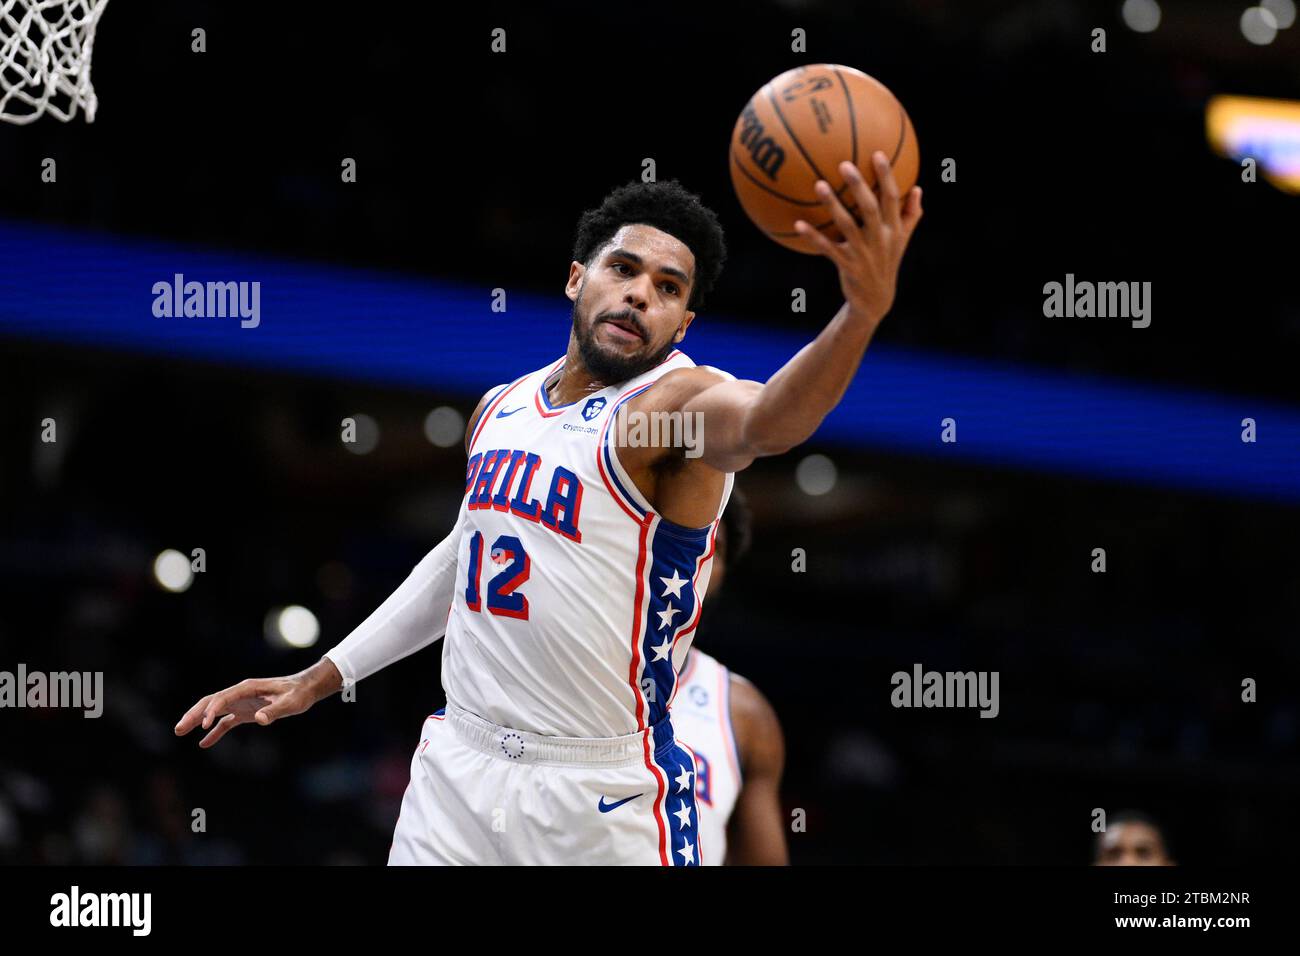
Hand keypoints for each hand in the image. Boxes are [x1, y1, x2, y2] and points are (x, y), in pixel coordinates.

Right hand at [174, 659, 340, 747]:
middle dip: (193, 714)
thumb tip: (260, 720)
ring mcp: (241, 703)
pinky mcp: (245, 712)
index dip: (211, 711)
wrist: (305, 689)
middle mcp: (240, 694)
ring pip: (214, 711)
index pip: (223, 698)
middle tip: (178, 729)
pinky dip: (214, 731)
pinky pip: (225, 722)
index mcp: (247, 688)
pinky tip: (204, 743)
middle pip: (211, 702)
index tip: (202, 726)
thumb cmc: (298, 694)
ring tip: (180, 732)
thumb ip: (275, 711)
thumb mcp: (290, 703)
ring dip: (197, 721)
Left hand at [794, 151, 922, 326]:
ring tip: (819, 185)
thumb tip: (918, 188)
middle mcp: (880, 240)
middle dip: (858, 185)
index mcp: (894, 230)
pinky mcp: (847, 266)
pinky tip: (798, 224)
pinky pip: (828, 248)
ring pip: (846, 226)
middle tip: (844, 164)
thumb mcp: (902, 240)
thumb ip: (910, 215)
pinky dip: (813, 237)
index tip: (877, 153)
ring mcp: (863, 254)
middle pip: (870, 208)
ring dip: (832, 205)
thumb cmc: (887, 262)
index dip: (886, 176)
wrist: (876, 301)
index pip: (892, 198)